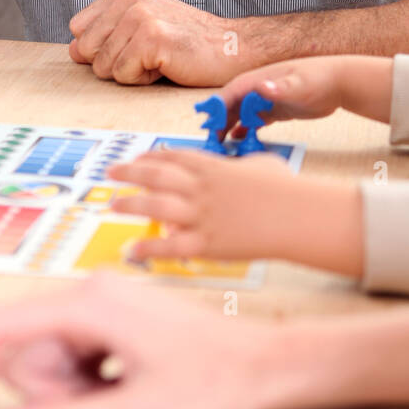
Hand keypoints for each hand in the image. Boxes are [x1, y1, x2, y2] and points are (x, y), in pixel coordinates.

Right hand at [0, 272, 283, 408]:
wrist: (267, 363)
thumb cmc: (214, 384)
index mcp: (90, 303)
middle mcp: (91, 289)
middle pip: (24, 346)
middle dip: (48, 390)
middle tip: (105, 407)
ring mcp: (105, 298)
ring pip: (49, 352)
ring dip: (72, 388)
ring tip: (125, 396)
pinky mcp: (117, 313)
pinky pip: (76, 350)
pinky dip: (90, 378)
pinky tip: (131, 385)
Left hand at [68, 0, 244, 85]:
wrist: (231, 48)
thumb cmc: (188, 42)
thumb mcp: (143, 26)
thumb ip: (107, 32)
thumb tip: (73, 50)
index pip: (78, 29)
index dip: (103, 47)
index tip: (136, 44)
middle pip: (86, 49)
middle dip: (114, 62)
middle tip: (149, 54)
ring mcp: (140, 16)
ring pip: (103, 66)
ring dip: (132, 72)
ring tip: (160, 58)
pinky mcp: (151, 37)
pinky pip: (123, 75)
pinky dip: (144, 79)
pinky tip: (167, 65)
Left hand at [109, 147, 298, 260]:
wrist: (297, 215)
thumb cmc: (286, 189)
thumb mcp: (261, 164)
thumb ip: (240, 165)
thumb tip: (236, 169)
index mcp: (213, 167)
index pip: (173, 157)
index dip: (151, 157)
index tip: (136, 159)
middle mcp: (201, 189)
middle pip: (156, 177)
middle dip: (130, 173)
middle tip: (110, 172)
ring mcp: (201, 216)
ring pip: (155, 208)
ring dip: (130, 204)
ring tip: (113, 205)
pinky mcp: (207, 244)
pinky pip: (169, 247)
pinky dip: (147, 249)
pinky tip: (131, 251)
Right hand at [221, 54, 394, 131]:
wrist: (339, 82)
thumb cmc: (319, 79)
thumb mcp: (299, 85)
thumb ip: (280, 87)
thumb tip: (262, 86)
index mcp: (259, 80)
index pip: (230, 94)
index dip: (217, 109)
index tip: (209, 125)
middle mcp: (259, 89)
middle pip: (231, 106)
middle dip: (219, 122)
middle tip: (211, 142)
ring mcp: (267, 100)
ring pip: (241, 114)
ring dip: (229, 127)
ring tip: (220, 144)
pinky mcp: (276, 110)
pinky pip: (254, 121)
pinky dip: (245, 130)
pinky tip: (238, 139)